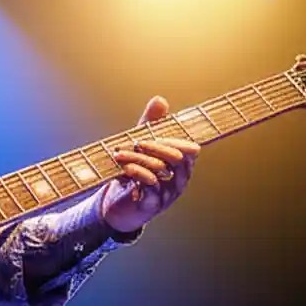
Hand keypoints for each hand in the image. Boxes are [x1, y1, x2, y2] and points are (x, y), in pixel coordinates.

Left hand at [100, 96, 199, 233]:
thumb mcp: (142, 147)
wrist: (116, 206)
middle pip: (178, 159)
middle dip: (157, 146)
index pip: (189, 151)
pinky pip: (149, 187)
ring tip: (121, 153)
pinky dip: (137, 174)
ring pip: (160, 170)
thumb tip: (160, 100)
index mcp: (181, 167)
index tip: (155, 134)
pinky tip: (126, 169)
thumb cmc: (134, 174)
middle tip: (137, 141)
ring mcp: (166, 194)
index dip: (174, 140)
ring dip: (140, 158)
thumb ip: (151, 125)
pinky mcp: (151, 204)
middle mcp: (178, 181)